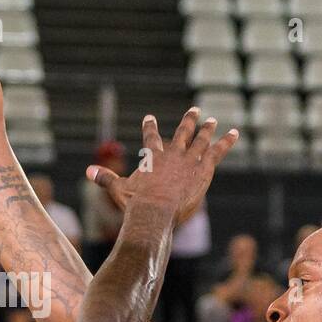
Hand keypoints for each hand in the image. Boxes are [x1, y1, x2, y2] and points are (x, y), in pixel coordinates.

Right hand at [87, 109, 238, 226]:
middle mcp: (172, 153)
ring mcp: (189, 159)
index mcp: (152, 157)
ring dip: (207, 129)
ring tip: (212, 121)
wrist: (155, 210)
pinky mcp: (204, 168)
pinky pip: (217, 150)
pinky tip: (234, 133)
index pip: (151, 137)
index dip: (150, 127)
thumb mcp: (118, 189)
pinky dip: (226, 141)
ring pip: (201, 139)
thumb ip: (105, 178)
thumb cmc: (136, 203)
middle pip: (183, 132)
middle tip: (195, 111)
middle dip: (189, 121)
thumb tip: (87, 171)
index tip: (149, 118)